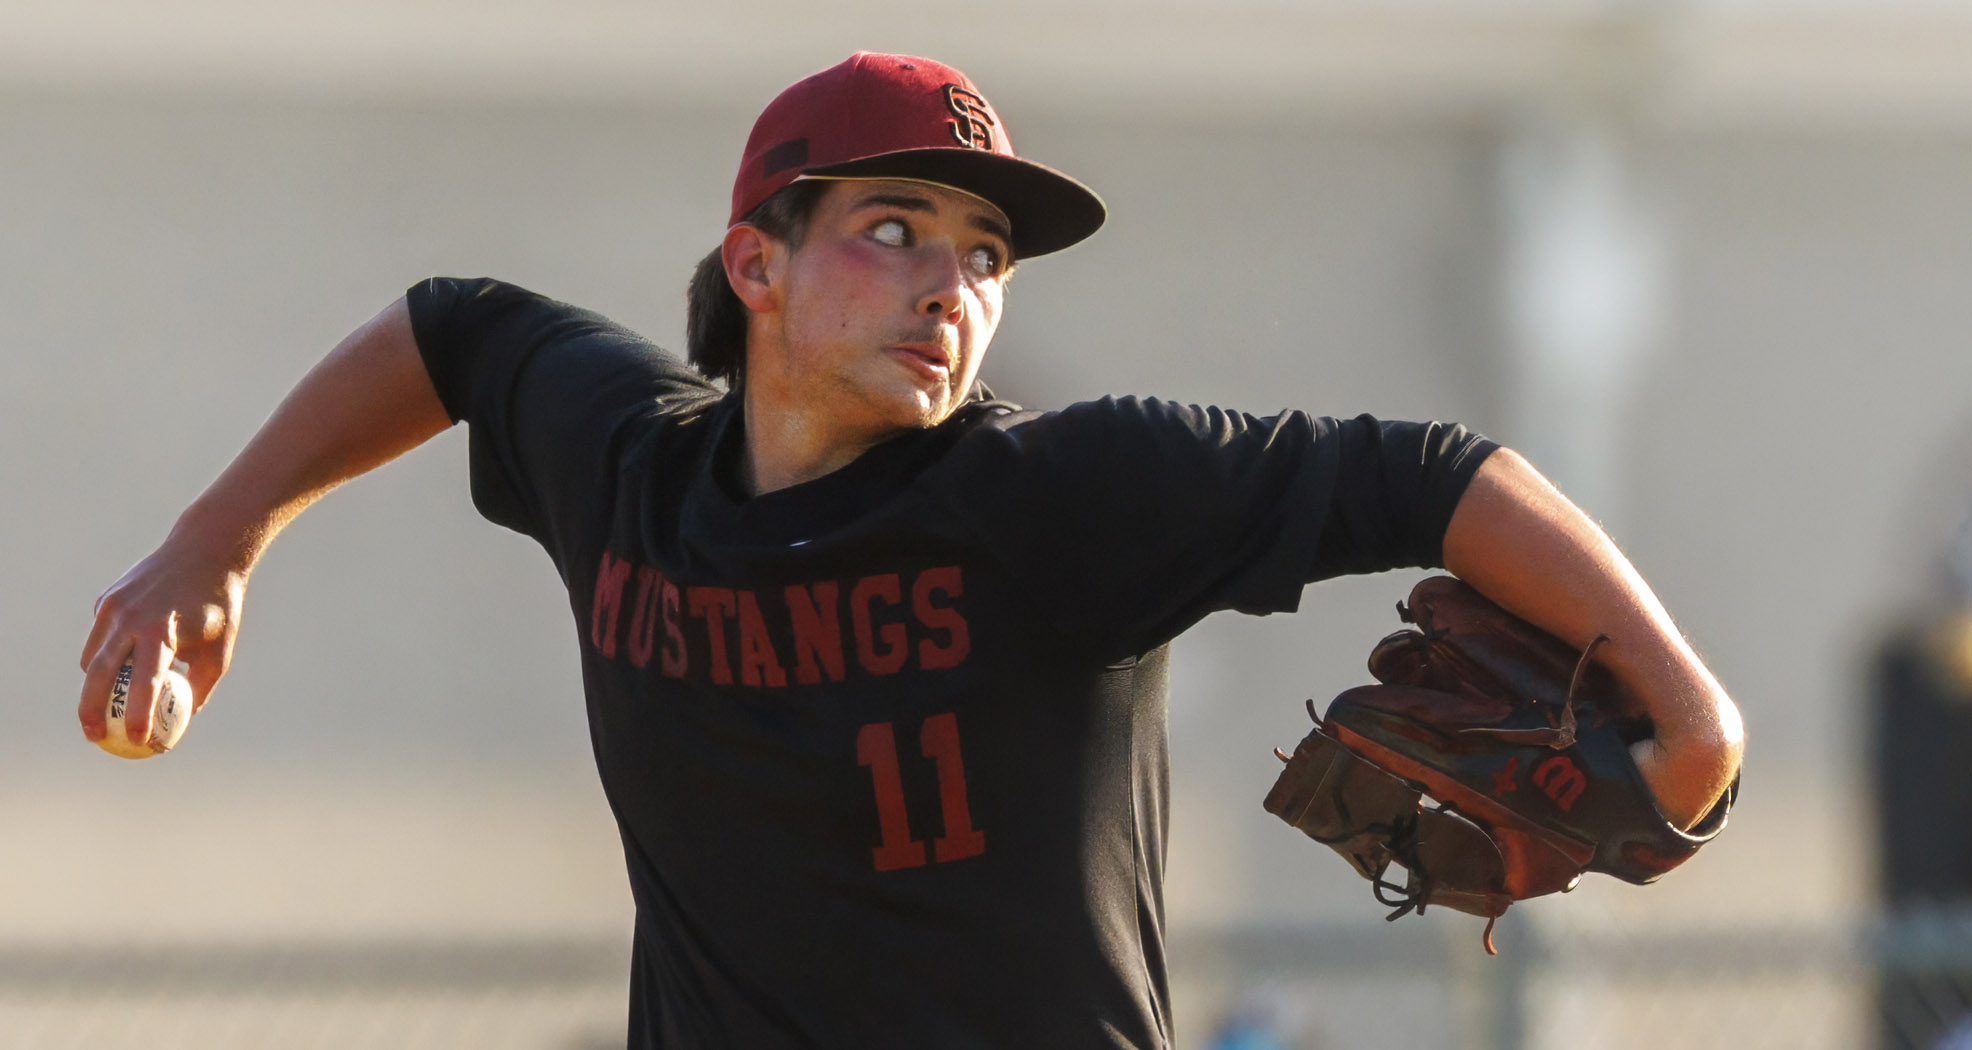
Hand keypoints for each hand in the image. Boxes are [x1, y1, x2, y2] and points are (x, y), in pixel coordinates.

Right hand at [79, 531, 245, 748]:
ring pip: (92, 657)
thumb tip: (183, 717)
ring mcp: (113, 606)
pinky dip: (107, 654)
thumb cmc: (218, 606)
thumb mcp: (219, 649)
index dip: (138, 714)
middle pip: (99, 674)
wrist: (205, 549)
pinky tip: (127, 655)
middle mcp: (130, 618)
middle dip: (91, 710)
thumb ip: (199, 685)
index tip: (137, 741)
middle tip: (95, 737)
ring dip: (96, 683)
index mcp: (161, 632)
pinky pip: (100, 636)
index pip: (144, 682)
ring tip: (107, 705)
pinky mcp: (106, 599)